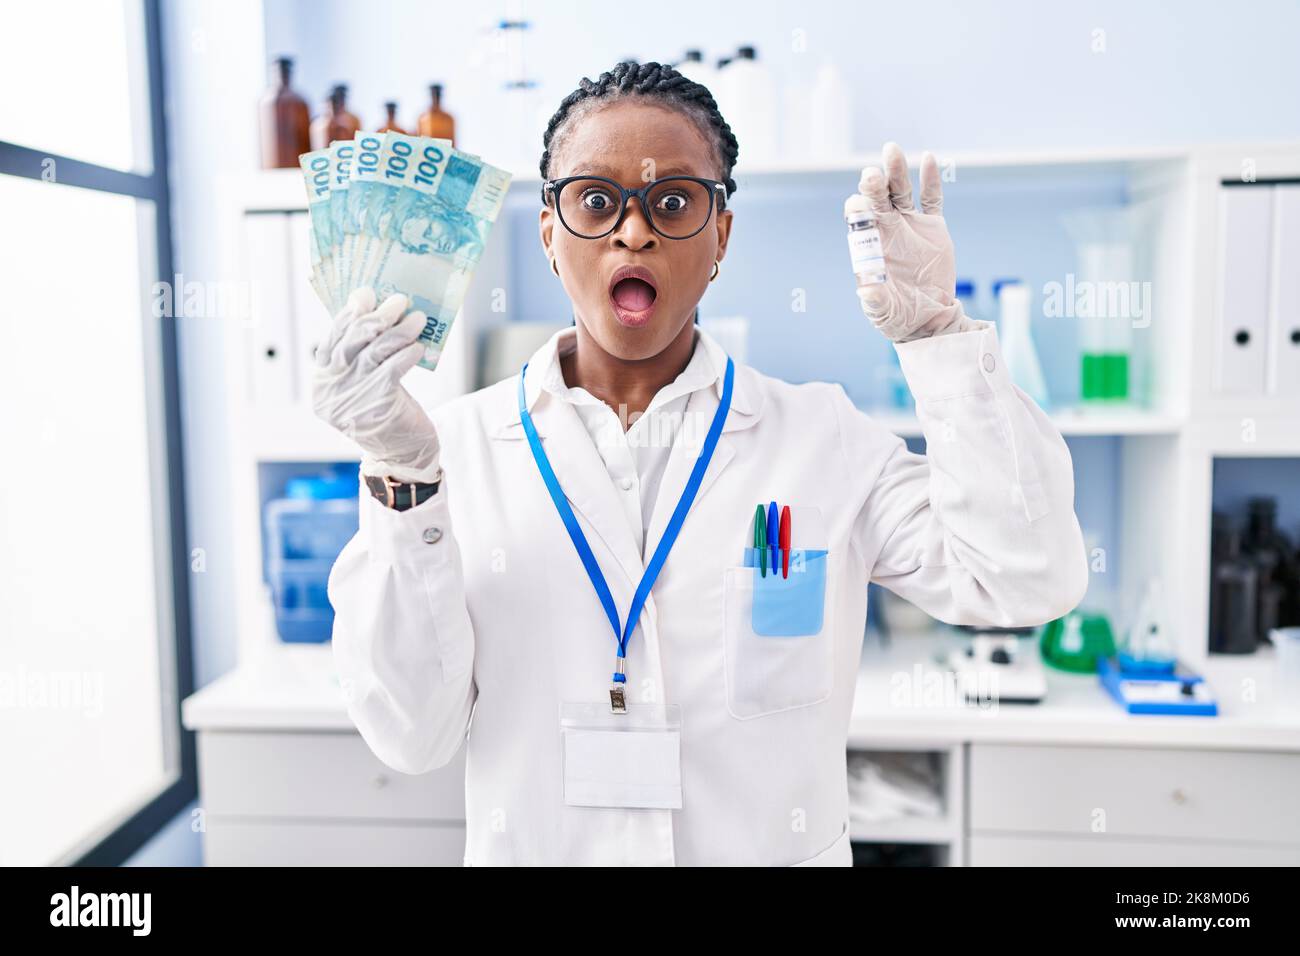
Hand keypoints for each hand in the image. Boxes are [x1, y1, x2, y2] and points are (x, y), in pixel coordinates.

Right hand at [311, 288, 441, 482]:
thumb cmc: (386, 413)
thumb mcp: (366, 384)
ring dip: (398, 331)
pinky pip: (391, 370)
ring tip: (418, 318)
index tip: (365, 294)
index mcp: (322, 383)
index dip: (347, 315)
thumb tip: (378, 311)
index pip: (330, 341)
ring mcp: (352, 400)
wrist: (403, 456)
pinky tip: (418, 346)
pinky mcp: (376, 407)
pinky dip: (406, 354)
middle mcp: (331, 391)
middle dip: (375, 316)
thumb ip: (362, 356)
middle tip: (397, 300)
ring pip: (374, 353)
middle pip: (351, 342)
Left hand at [851, 143, 974, 341]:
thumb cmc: (899, 317)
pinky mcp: (932, 227)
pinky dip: (930, 180)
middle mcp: (886, 229)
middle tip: (871, 174)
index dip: (857, 209)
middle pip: (876, 199)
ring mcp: (909, 225)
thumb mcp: (885, 313)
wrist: (929, 318)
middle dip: (873, 185)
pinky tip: (929, 160)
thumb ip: (875, 301)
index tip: (858, 204)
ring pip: (900, 191)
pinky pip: (932, 199)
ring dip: (896, 171)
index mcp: (869, 246)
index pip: (858, 219)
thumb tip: (865, 290)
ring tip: (892, 150)